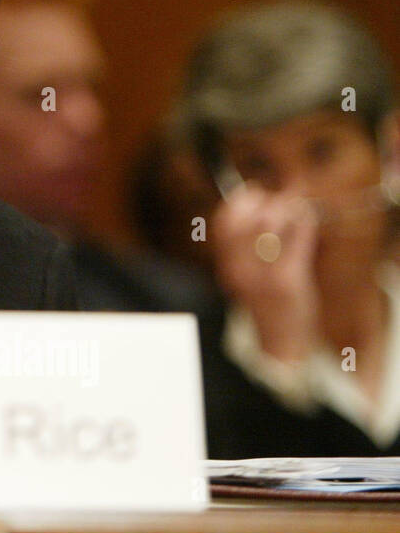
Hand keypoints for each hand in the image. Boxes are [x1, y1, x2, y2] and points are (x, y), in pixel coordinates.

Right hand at [212, 182, 320, 363]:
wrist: (279, 341)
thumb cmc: (266, 301)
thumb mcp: (245, 274)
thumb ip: (244, 245)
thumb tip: (258, 204)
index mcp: (226, 265)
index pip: (224, 221)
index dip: (240, 200)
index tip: (255, 191)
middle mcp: (239, 269)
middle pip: (246, 218)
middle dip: (264, 200)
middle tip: (279, 200)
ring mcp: (263, 275)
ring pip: (271, 223)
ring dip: (288, 209)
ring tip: (296, 211)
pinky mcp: (287, 280)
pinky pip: (297, 239)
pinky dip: (304, 223)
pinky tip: (308, 220)